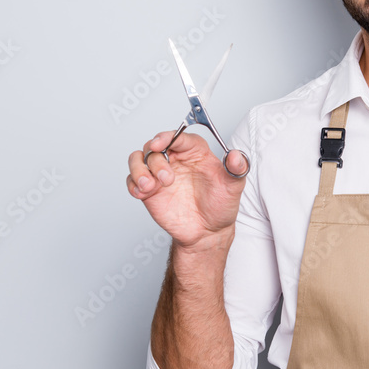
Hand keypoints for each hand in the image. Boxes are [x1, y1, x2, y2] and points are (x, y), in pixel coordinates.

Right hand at [126, 131, 247, 249]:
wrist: (207, 232)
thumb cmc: (220, 205)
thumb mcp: (234, 187)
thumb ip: (237, 169)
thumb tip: (237, 155)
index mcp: (195, 152)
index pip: (178, 137)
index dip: (167, 136)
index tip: (160, 143)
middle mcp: (176, 160)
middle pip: (154, 145)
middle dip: (156, 160)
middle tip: (167, 179)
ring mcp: (160, 174)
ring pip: (138, 158)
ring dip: (139, 169)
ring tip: (150, 186)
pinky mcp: (149, 190)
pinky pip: (132, 180)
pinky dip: (133, 183)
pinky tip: (143, 193)